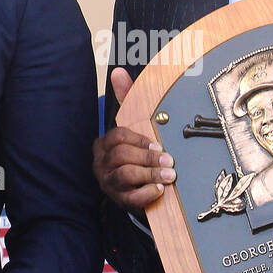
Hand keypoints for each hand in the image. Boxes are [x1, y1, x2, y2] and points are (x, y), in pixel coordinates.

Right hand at [92, 67, 175, 213]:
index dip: (139, 139)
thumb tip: (118, 72)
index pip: (117, 137)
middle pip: (122, 156)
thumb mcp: (132, 129)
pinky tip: (160, 190)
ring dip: (150, 174)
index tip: (158, 142)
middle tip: (170, 160)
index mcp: (104, 144)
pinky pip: (130, 197)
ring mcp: (108, 183)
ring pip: (125, 175)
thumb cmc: (134, 154)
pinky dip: (146, 193)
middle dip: (148, 157)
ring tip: (170, 175)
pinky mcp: (119, 200)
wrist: (134, 188)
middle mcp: (102, 163)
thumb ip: (126, 99)